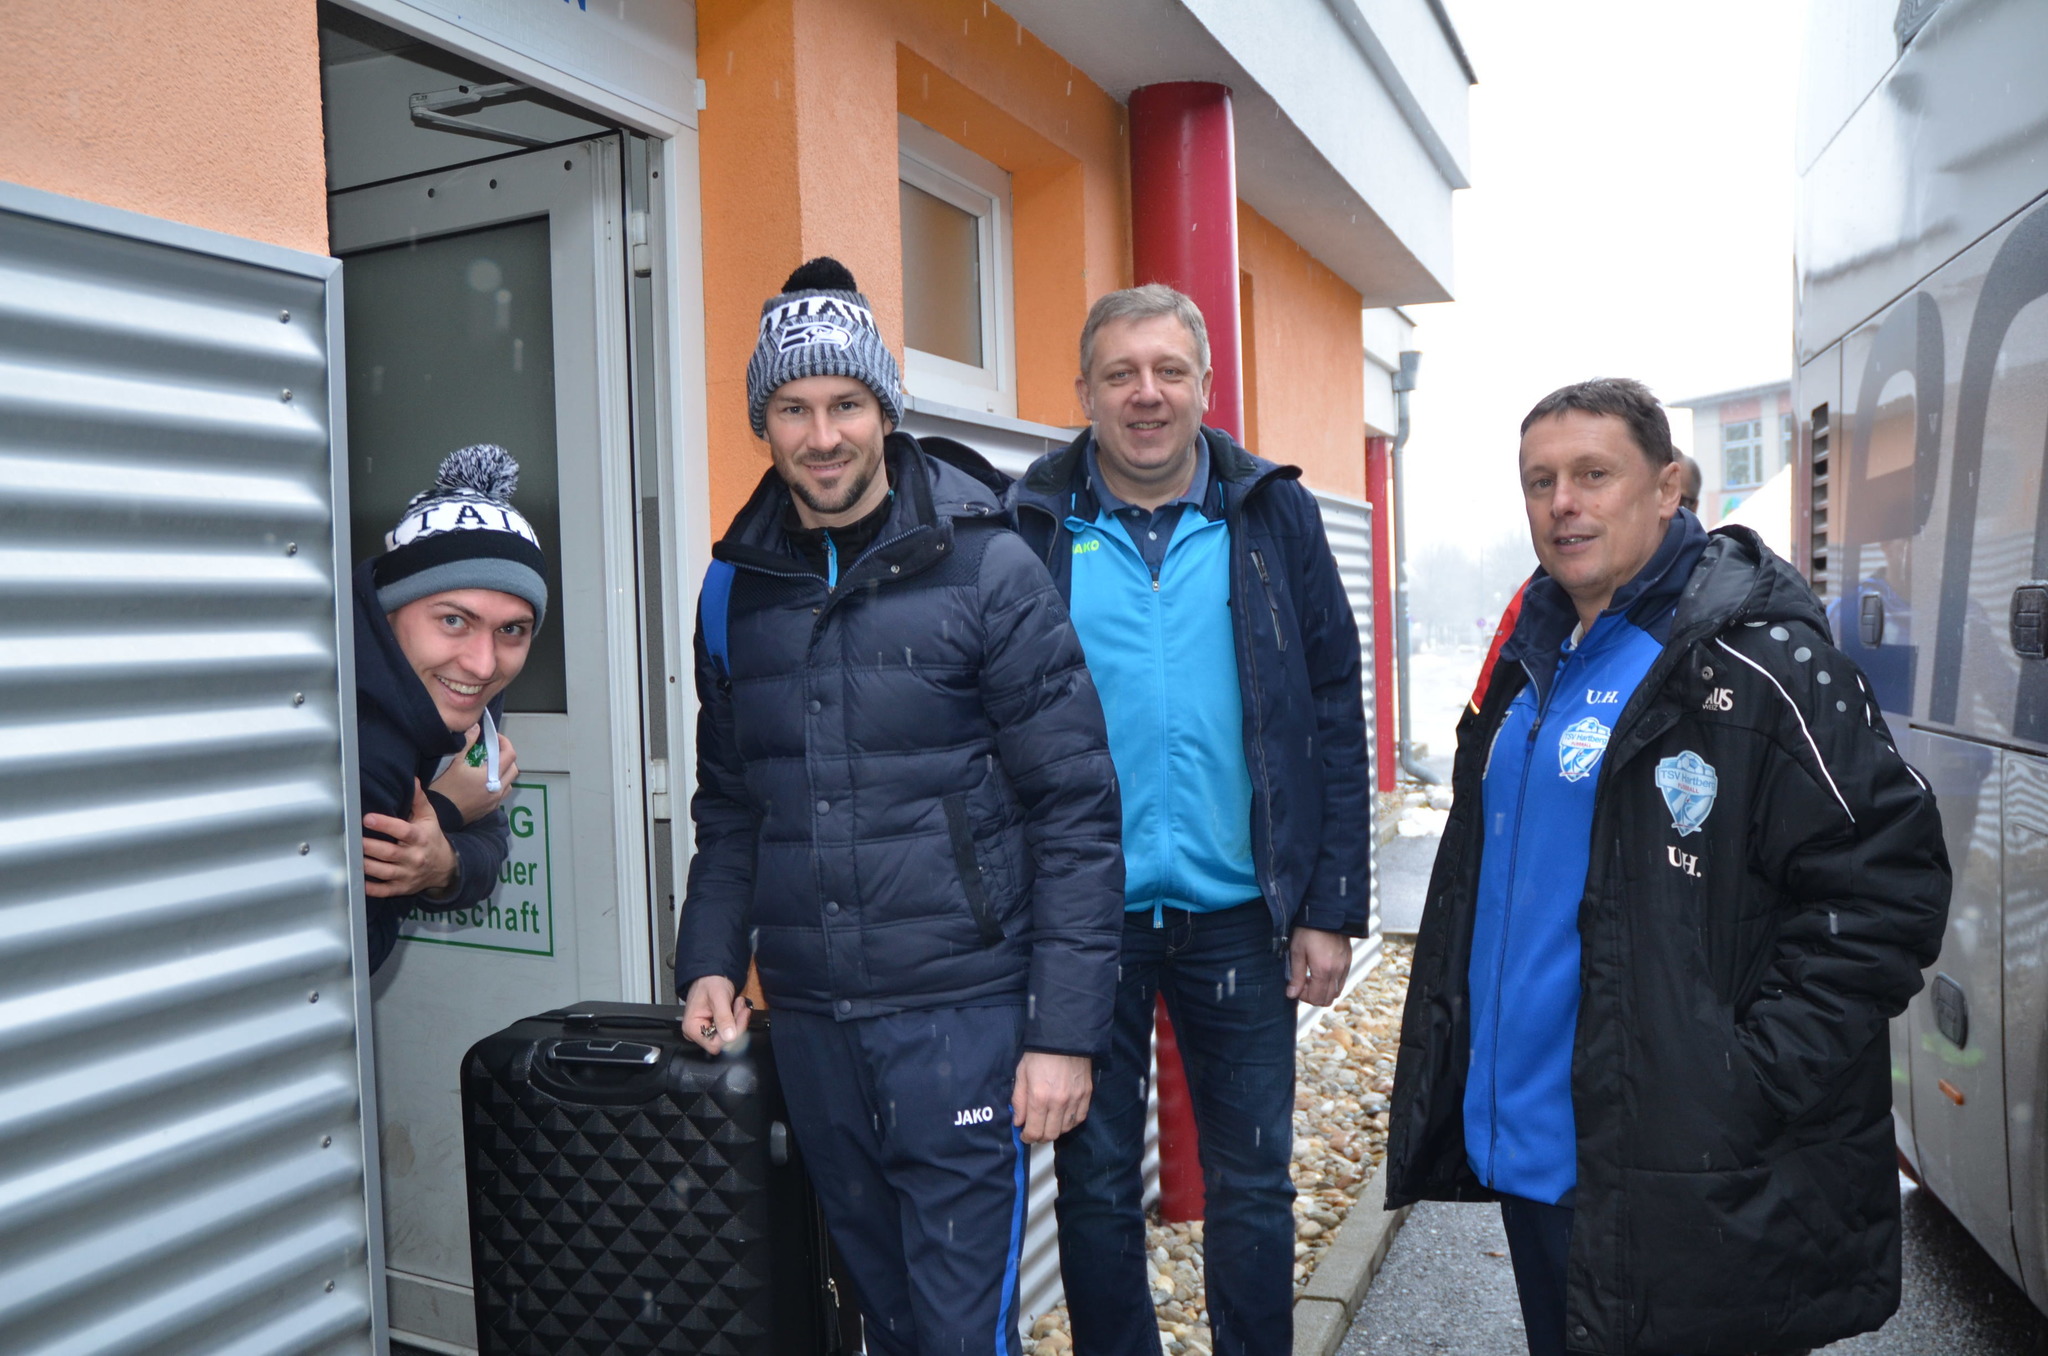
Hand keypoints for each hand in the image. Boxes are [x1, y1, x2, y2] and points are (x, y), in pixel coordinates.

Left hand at [362, 781, 459, 897]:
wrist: (446, 867)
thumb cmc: (431, 838)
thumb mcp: (429, 818)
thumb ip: (418, 800)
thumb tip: (412, 780)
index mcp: (420, 838)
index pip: (403, 831)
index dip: (385, 825)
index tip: (367, 818)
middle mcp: (414, 857)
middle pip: (389, 853)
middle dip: (368, 846)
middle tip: (351, 839)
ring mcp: (407, 875)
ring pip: (383, 871)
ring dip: (365, 865)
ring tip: (350, 856)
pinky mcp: (401, 888)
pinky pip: (384, 890)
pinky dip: (371, 888)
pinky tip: (358, 881)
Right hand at [429, 724, 518, 823]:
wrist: (439, 815)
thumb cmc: (444, 788)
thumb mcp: (453, 762)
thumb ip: (467, 742)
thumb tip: (477, 727)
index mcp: (491, 776)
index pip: (510, 755)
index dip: (504, 742)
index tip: (493, 737)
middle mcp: (498, 789)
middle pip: (513, 769)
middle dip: (506, 756)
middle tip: (491, 751)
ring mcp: (495, 802)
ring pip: (509, 783)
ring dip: (504, 772)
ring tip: (488, 767)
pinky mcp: (489, 810)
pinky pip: (501, 793)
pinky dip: (498, 784)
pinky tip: (484, 782)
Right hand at [681, 975, 752, 1054]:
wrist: (712, 975)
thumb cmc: (709, 982)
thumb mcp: (718, 997)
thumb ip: (723, 1017)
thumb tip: (729, 1036)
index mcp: (692, 1028)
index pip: (714, 1044)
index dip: (730, 1035)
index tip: (740, 1018)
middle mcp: (698, 1033)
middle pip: (723, 1041)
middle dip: (736, 1024)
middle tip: (741, 1007)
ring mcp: (707, 1031)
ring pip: (730, 1035)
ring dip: (738, 1019)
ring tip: (739, 1004)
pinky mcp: (716, 1028)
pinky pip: (731, 1029)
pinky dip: (737, 1018)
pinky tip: (737, 1007)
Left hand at [1012, 1052, 1092, 1143]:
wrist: (1063, 1037)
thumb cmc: (1039, 1054)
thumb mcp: (1021, 1074)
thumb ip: (1018, 1100)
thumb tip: (1018, 1122)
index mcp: (1039, 1097)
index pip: (1034, 1131)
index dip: (1027, 1137)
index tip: (1024, 1135)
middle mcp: (1058, 1102)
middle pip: (1051, 1134)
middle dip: (1040, 1136)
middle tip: (1035, 1130)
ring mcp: (1075, 1099)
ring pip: (1066, 1129)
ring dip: (1056, 1129)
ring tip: (1049, 1122)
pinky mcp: (1086, 1094)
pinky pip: (1080, 1118)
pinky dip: (1071, 1122)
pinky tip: (1063, 1117)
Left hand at [1287, 927, 1353, 1005]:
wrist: (1326, 912)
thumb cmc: (1309, 930)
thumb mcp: (1297, 951)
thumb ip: (1296, 975)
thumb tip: (1292, 994)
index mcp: (1323, 970)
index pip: (1316, 998)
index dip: (1303, 996)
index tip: (1296, 985)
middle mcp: (1337, 971)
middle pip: (1327, 1000)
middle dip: (1313, 996)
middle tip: (1303, 983)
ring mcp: (1345, 966)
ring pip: (1336, 992)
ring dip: (1323, 990)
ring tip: (1311, 977)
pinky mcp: (1348, 961)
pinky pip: (1342, 981)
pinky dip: (1331, 983)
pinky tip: (1321, 971)